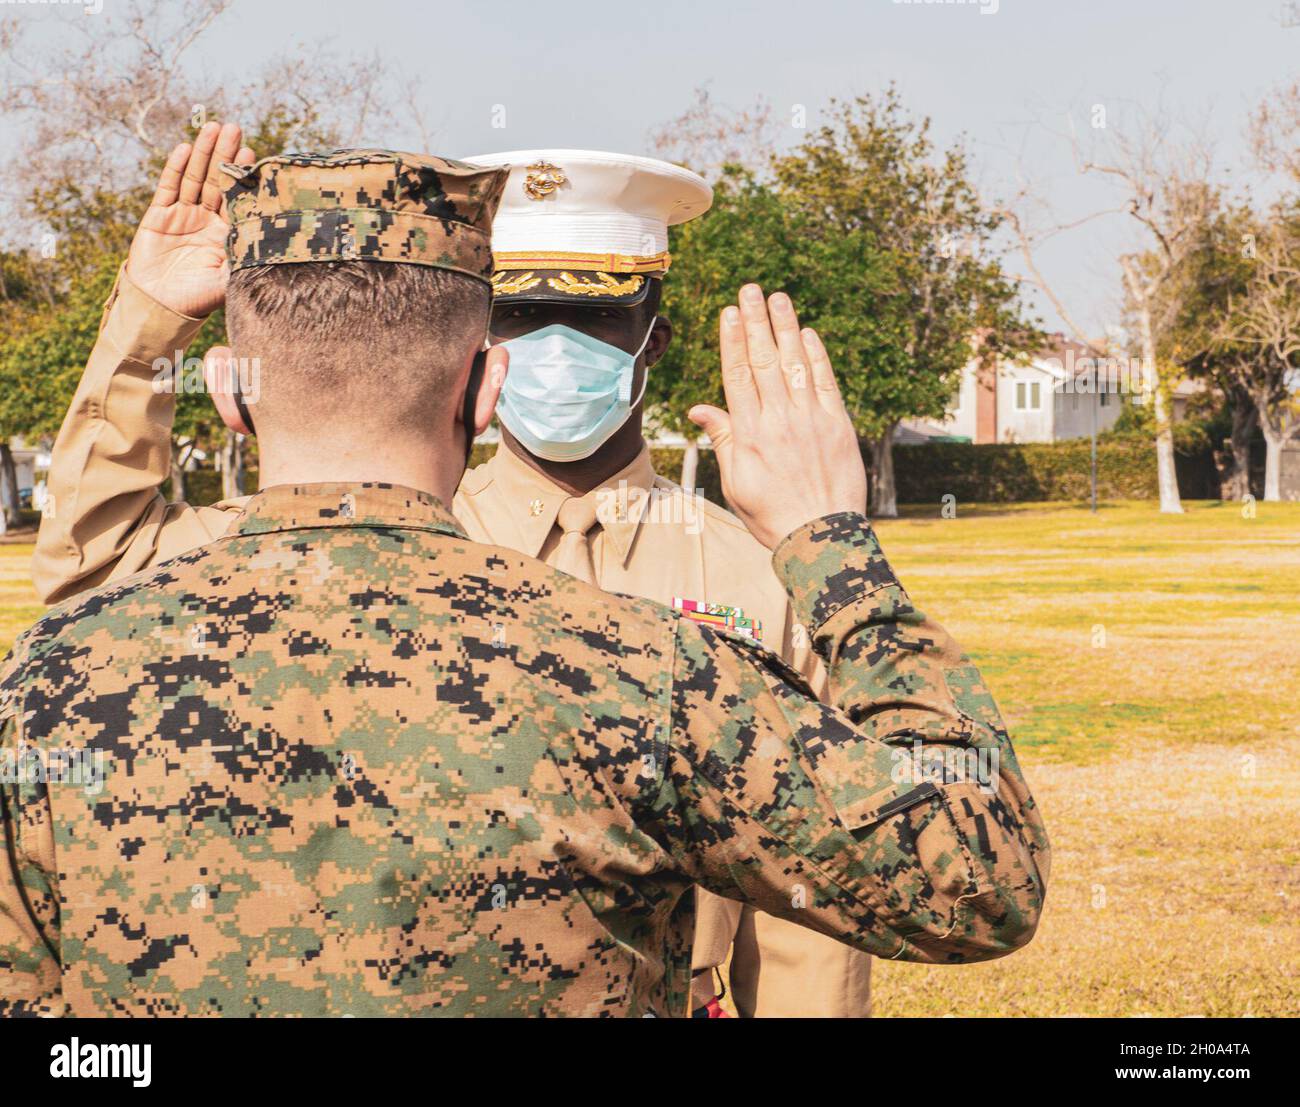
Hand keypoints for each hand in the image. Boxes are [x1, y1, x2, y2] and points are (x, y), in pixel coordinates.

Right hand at [125, 121, 253, 318]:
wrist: (161, 306)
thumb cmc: (199, 298)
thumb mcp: (230, 280)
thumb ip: (246, 261)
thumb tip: (275, 250)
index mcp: (228, 233)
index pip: (238, 198)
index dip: (243, 176)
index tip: (254, 155)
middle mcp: (208, 220)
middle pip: (217, 180)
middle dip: (225, 154)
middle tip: (236, 128)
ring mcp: (183, 215)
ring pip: (194, 177)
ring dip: (203, 152)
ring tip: (214, 128)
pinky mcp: (160, 215)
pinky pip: (169, 187)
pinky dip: (175, 168)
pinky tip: (185, 148)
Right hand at [688, 284, 867, 549]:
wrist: (821, 536)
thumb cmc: (771, 515)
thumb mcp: (736, 483)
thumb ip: (724, 439)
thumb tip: (699, 409)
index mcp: (750, 434)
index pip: (738, 375)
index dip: (732, 340)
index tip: (729, 312)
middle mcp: (779, 419)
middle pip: (764, 360)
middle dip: (756, 322)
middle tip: (750, 290)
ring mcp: (811, 419)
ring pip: (795, 363)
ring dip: (786, 327)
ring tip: (778, 298)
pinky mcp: (838, 425)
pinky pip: (826, 382)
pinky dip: (817, 356)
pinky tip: (808, 334)